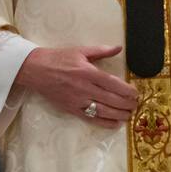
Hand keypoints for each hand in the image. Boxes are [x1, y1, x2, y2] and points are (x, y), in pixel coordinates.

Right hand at [15, 45, 138, 128]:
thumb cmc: (58, 58)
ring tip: (129, 115)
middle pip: (110, 99)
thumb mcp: (80, 50)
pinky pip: (90, 118)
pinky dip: (104, 122)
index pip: (112, 83)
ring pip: (102, 111)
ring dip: (118, 115)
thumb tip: (119, 48)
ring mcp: (77, 100)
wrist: (35, 69)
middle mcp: (84, 88)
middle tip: (135, 105)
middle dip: (126, 104)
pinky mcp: (71, 109)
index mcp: (87, 72)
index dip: (126, 90)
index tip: (135, 93)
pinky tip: (114, 123)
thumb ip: (101, 51)